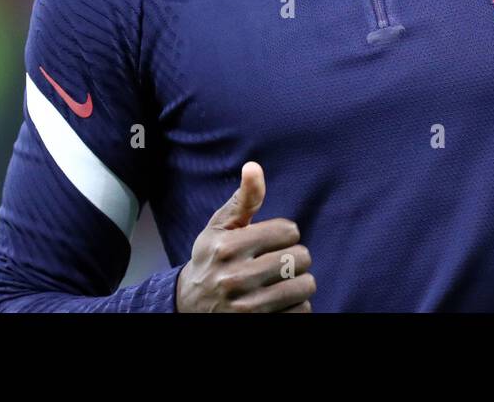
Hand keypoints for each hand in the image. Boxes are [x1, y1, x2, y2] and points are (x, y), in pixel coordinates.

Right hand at [176, 161, 315, 311]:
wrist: (189, 306)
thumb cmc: (211, 259)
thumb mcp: (219, 227)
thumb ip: (242, 200)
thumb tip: (254, 167)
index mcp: (226, 247)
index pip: (288, 231)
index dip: (286, 233)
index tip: (273, 240)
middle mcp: (234, 278)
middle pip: (300, 258)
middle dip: (295, 257)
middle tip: (281, 261)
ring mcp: (246, 308)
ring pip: (304, 286)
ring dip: (300, 282)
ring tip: (284, 280)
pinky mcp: (258, 325)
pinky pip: (302, 311)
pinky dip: (297, 305)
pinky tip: (280, 300)